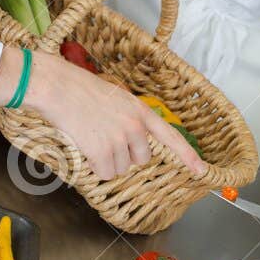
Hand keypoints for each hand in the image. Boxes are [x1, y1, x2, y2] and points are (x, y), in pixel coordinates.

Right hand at [20, 50, 206, 180]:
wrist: (58, 87)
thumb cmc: (80, 89)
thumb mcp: (116, 98)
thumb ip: (130, 118)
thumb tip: (133, 143)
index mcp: (140, 111)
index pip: (170, 136)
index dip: (187, 156)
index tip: (202, 171)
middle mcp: (134, 126)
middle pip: (141, 158)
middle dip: (125, 156)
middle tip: (105, 139)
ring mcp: (119, 139)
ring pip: (121, 168)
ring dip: (106, 161)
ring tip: (91, 138)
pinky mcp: (101, 150)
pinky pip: (105, 173)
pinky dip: (95, 167)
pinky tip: (85, 148)